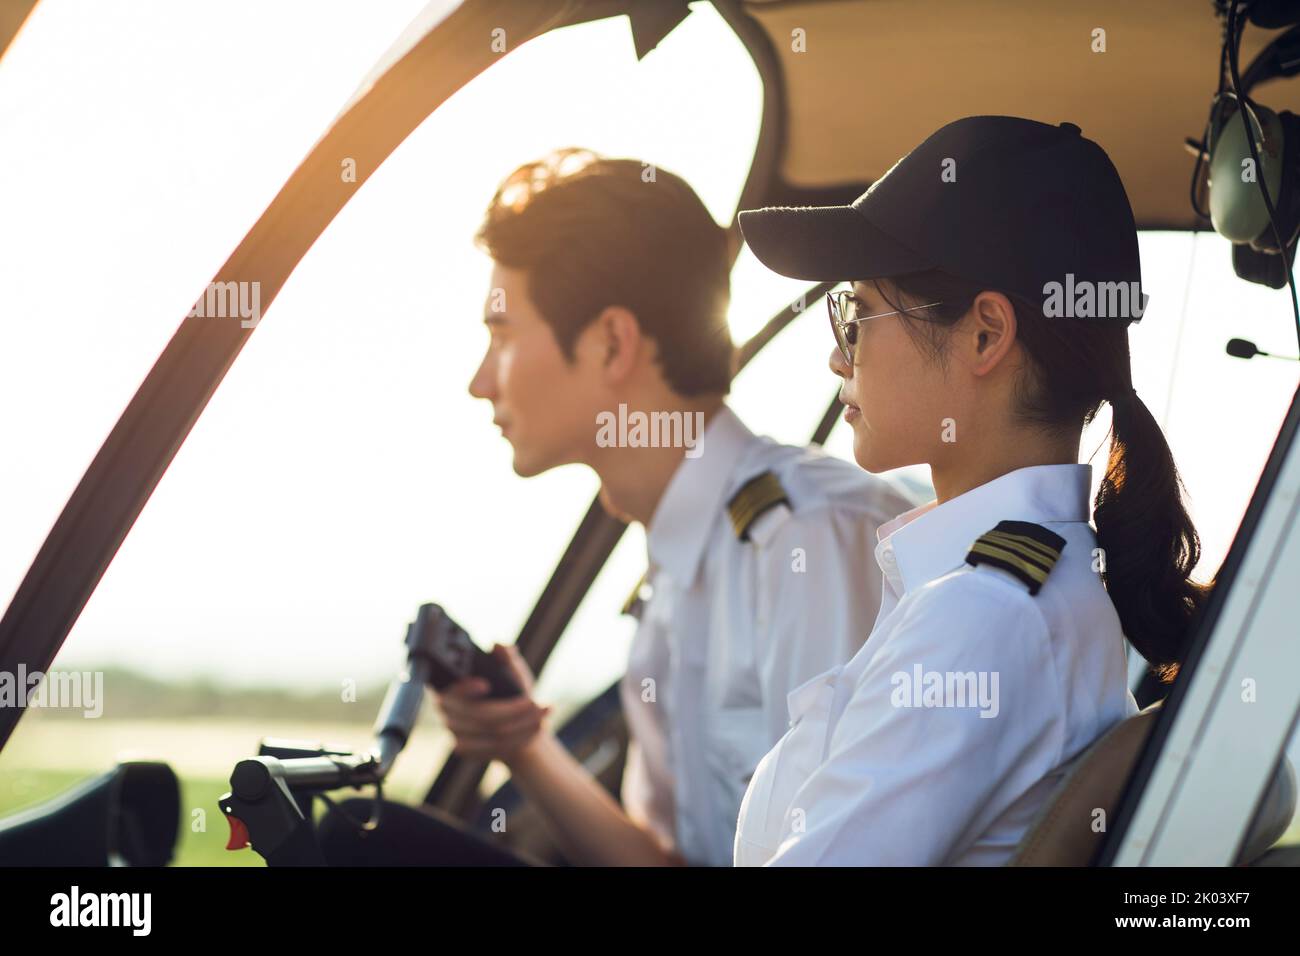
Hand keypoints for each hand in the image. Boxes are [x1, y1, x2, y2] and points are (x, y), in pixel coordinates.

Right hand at [430, 643, 551, 763]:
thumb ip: (506, 658)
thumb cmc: (509, 691)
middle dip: (515, 710)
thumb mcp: (512, 672)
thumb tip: (500, 646)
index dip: (466, 688)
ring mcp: (453, 730)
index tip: (485, 684)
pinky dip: (520, 739)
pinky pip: (494, 749)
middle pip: (480, 715)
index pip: (452, 688)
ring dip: (524, 725)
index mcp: (451, 683)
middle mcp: (446, 708)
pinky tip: (537, 729)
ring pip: (492, 734)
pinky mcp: (464, 748)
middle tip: (538, 703)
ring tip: (545, 713)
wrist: (512, 722)